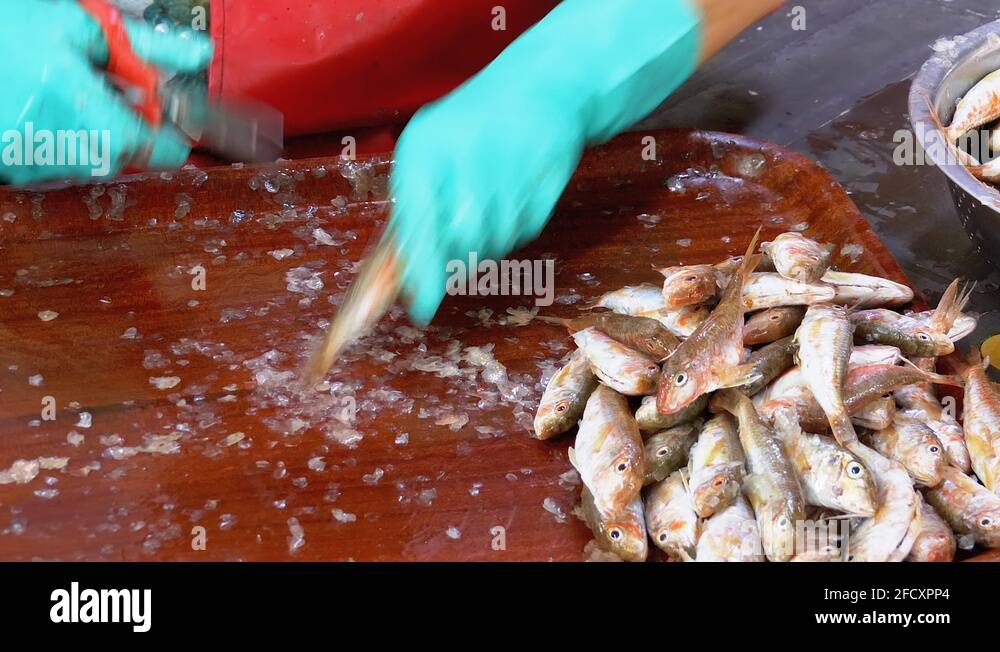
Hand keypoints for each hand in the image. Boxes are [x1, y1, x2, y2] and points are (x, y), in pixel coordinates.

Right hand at [0, 0, 212, 185]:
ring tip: (55, 87)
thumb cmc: (6, 33)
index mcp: (106, 130)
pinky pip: (57, 156)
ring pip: (93, 153)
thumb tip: (198, 54)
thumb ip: (150, 49)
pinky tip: (34, 104)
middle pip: (131, 151)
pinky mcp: (17, 173)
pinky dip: (55, 133)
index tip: (150, 100)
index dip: (166, 123)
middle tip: (92, 79)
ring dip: (87, 124)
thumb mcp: (84, 28)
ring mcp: (45, 172)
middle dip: (123, 117)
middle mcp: (80, 161)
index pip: (169, 152)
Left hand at [389, 0, 704, 323]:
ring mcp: (511, 168)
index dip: (422, 271)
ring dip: (487, 244)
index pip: (420, 224)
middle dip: (458, 259)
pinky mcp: (545, 182)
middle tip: (456, 258)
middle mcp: (467, 156)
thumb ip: (414, 212)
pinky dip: (512, 229)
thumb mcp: (428, 156)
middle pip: (462, 241)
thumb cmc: (470, 127)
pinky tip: (511, 199)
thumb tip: (401, 275)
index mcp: (425, 147)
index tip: (422, 308)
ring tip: (485, 212)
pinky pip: (522, 232)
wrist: (541, 88)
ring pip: (495, 242)